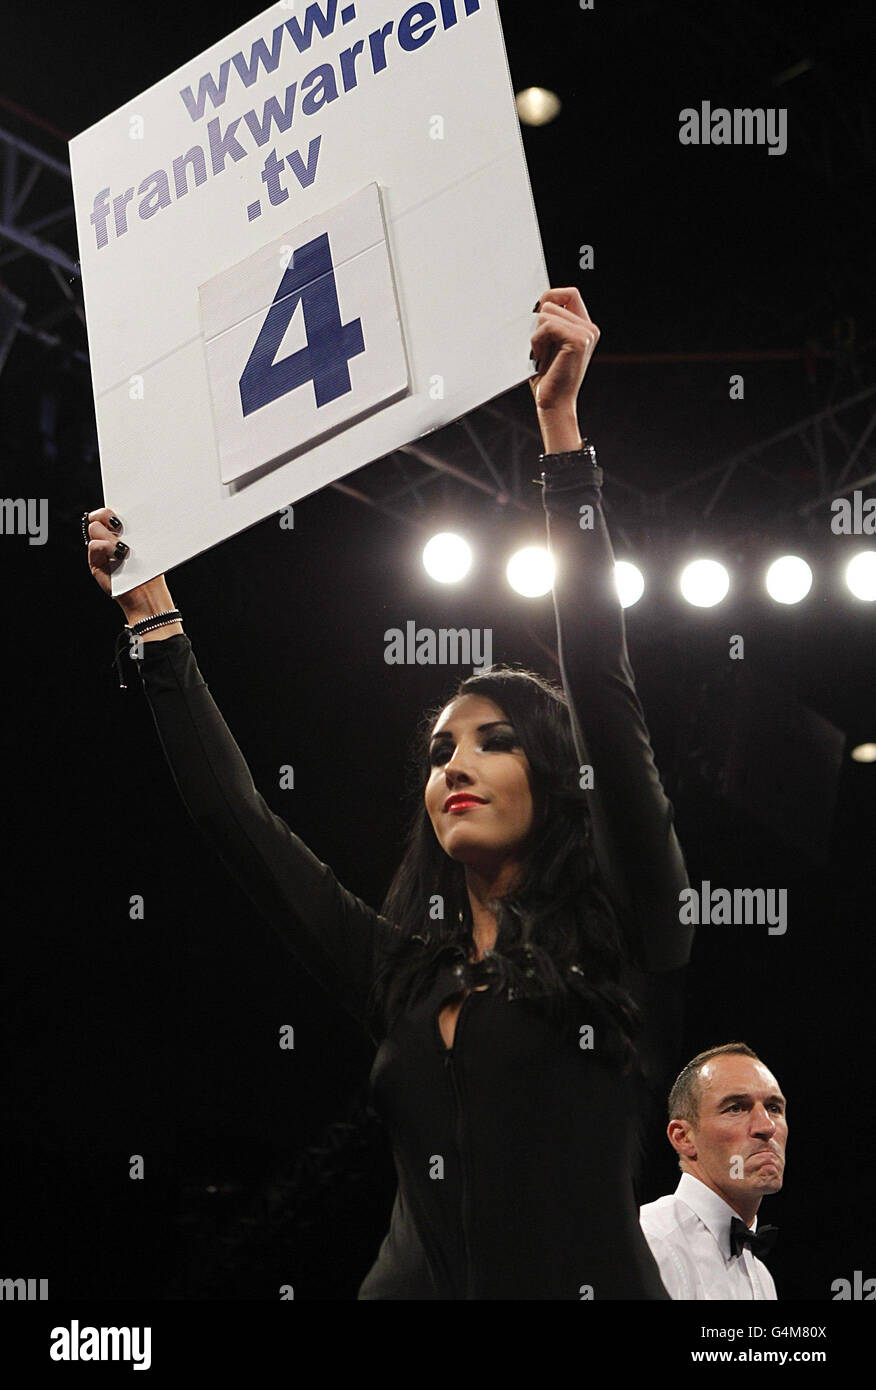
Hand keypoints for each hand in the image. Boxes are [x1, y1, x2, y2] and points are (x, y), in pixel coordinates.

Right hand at [84, 506, 173, 622]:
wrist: (147, 595)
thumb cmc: (152, 571)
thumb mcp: (150, 545)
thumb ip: (142, 528)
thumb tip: (142, 510)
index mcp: (123, 531)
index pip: (112, 510)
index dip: (114, 504)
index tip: (122, 504)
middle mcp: (109, 538)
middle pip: (99, 514)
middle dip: (107, 514)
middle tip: (120, 524)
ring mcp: (101, 549)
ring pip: (95, 527)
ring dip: (110, 535)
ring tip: (125, 548)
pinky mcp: (95, 561)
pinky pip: (94, 544)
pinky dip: (107, 547)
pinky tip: (120, 554)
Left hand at [529, 287, 599, 419]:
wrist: (552, 403)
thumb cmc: (546, 376)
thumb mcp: (547, 343)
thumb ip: (549, 321)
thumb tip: (538, 299)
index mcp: (584, 327)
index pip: (569, 293)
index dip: (550, 297)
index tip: (535, 317)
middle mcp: (590, 328)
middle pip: (552, 301)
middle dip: (537, 324)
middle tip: (539, 348)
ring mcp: (587, 333)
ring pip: (547, 312)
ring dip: (536, 334)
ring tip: (540, 354)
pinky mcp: (579, 340)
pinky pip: (548, 325)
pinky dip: (537, 340)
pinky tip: (540, 356)